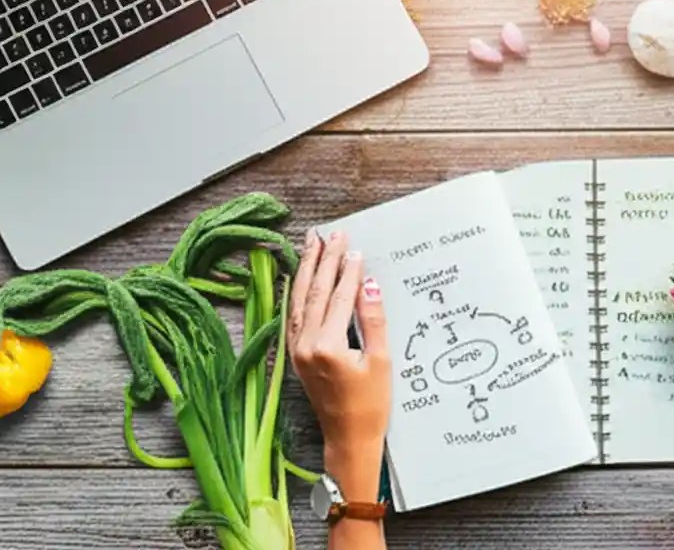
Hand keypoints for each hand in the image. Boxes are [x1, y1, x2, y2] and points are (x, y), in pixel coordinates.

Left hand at [289, 230, 391, 501]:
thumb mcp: (380, 361)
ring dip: (307, 270)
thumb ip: (373, 320)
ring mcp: (297, 350)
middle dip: (324, 261)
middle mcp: (306, 345)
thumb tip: (369, 284)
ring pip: (299, 300)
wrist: (348, 439)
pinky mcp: (296, 355)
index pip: (339, 297)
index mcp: (327, 346)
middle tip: (332, 234)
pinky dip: (298, 292)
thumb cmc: (369, 406)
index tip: (355, 248)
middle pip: (316, 292)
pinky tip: (301, 278)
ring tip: (312, 244)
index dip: (348, 271)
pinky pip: (293, 315)